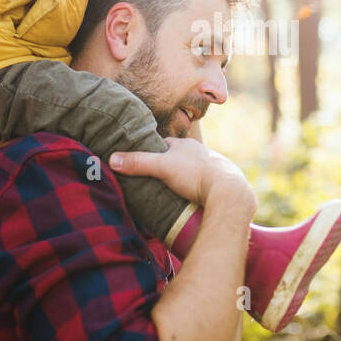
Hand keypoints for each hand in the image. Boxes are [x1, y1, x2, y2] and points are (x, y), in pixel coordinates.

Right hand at [109, 138, 255, 213]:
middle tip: (157, 177)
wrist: (228, 191)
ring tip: (174, 189)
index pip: (165, 144)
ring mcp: (214, 166)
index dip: (153, 151)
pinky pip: (207, 182)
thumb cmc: (195, 175)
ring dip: (186, 176)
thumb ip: (138, 163)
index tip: (144, 159)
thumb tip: (112, 159)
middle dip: (170, 164)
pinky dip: (199, 187)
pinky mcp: (222, 182)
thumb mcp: (162, 167)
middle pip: (180, 156)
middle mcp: (202, 152)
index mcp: (187, 145)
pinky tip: (194, 196)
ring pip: (195, 169)